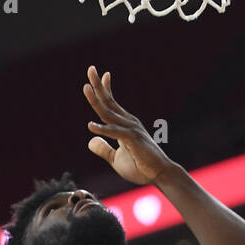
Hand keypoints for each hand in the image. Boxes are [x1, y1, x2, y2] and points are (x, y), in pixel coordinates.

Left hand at [83, 67, 173, 185]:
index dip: (104, 89)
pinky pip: (115, 132)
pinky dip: (103, 129)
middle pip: (109, 102)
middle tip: (90, 68)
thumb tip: (90, 140)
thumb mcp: (116, 159)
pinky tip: (90, 126)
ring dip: (96, 100)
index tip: (99, 76)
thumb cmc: (141, 168)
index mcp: (125, 125)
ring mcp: (131, 130)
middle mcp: (128, 123)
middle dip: (98, 85)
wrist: (159, 175)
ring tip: (85, 88)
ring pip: (109, 113)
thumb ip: (104, 149)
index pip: (111, 104)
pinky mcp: (133, 140)